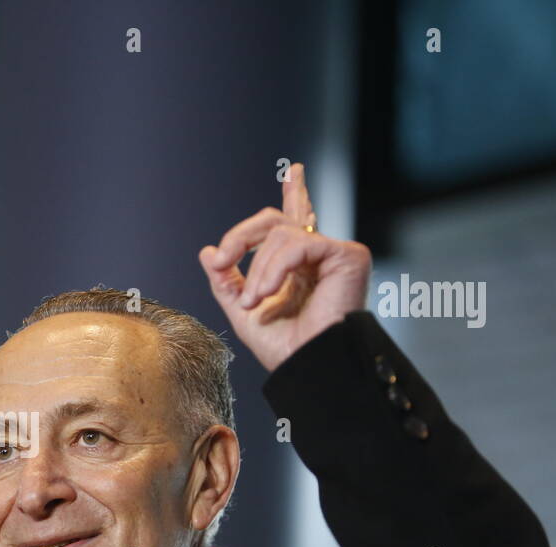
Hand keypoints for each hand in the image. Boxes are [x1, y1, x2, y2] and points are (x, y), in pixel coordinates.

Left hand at [198, 163, 371, 372]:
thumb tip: (207, 252)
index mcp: (301, 267)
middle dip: (241, 236)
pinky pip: (297, 244)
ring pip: (280, 234)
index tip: (294, 171)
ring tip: (255, 301)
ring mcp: (336, 254)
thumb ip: (226, 282)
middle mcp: (320, 257)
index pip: (297, 221)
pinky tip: (269, 293)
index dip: (296, 194)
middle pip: (274, 221)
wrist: (305, 366)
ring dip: (257, 269)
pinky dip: (275, 268)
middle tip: (223, 260)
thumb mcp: (243, 311)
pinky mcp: (348, 255)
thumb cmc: (283, 348)